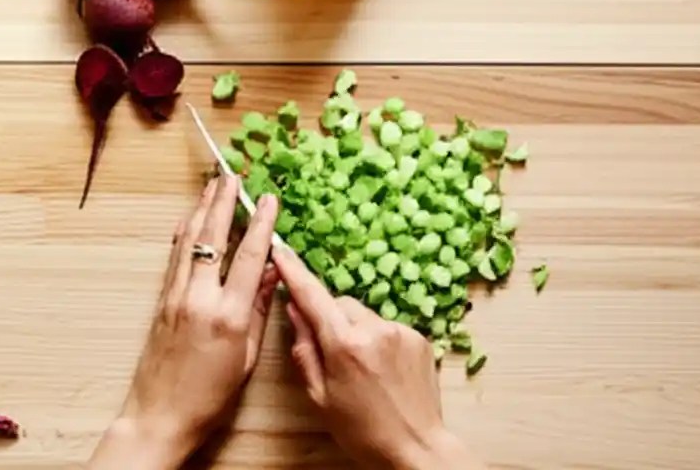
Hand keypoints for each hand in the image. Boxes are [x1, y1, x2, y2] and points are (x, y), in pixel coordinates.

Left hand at [87, 176, 280, 469]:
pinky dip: (184, 235)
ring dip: (201, 210)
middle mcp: (199, 298)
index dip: (261, 224)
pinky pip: (176, 258)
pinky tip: (189, 220)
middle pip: (213, 238)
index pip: (249, 257)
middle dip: (223, 203)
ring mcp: (176, 297)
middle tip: (232, 175)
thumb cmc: (211, 395)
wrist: (161, 414)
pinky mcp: (162, 301)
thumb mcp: (248, 356)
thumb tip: (274, 274)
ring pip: (190, 242)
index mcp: (229, 314)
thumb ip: (260, 310)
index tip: (268, 198)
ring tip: (211, 186)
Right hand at [273, 246, 484, 469]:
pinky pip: (386, 327)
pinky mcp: (418, 338)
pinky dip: (378, 340)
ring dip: (355, 330)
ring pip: (364, 315)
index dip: (294, 271)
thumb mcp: (320, 397)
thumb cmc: (362, 431)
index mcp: (344, 345)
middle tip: (330, 353)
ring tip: (361, 369)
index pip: (313, 297)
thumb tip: (296, 311)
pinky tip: (381, 371)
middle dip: (330, 319)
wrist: (416, 450)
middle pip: (340, 304)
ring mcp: (400, 332)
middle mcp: (374, 330)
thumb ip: (305, 349)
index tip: (281, 250)